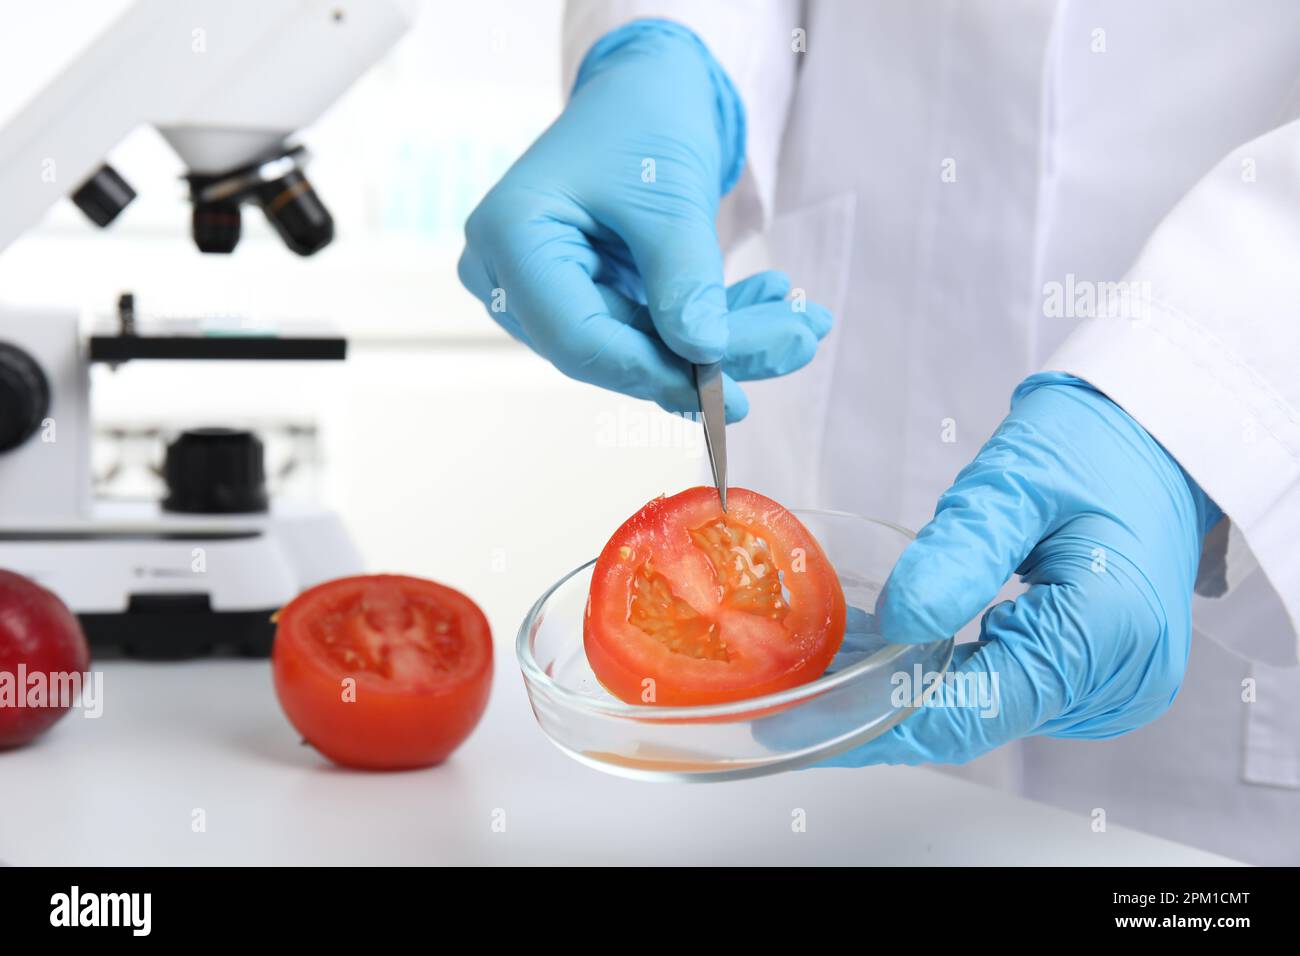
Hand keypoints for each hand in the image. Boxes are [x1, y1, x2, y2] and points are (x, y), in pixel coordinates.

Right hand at [457, 19, 830, 421]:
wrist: (645, 90)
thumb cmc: (643, 119)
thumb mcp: (668, 194)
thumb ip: (684, 280)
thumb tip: (708, 359)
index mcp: (511, 239)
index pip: (577, 339)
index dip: (652, 372)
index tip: (726, 392)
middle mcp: (512, 277)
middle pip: (615, 349)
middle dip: (710, 355)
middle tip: (797, 343)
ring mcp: (548, 293)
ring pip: (642, 346)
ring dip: (727, 341)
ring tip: (802, 325)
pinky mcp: (588, 300)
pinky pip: (652, 331)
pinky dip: (713, 322)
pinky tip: (771, 305)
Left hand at [826, 373, 1221, 765]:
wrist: (1162, 443)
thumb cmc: (1098, 446)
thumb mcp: (1017, 482)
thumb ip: (960, 555)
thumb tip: (899, 622)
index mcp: (1106, 633)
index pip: (976, 709)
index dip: (883, 722)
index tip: (807, 726)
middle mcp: (1119, 681)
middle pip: (978, 719)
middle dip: (886, 708)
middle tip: (802, 693)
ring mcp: (1115, 688)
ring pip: (990, 710)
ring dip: (917, 691)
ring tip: (839, 663)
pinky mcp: (1100, 679)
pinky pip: (1012, 691)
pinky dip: (954, 676)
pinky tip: (902, 650)